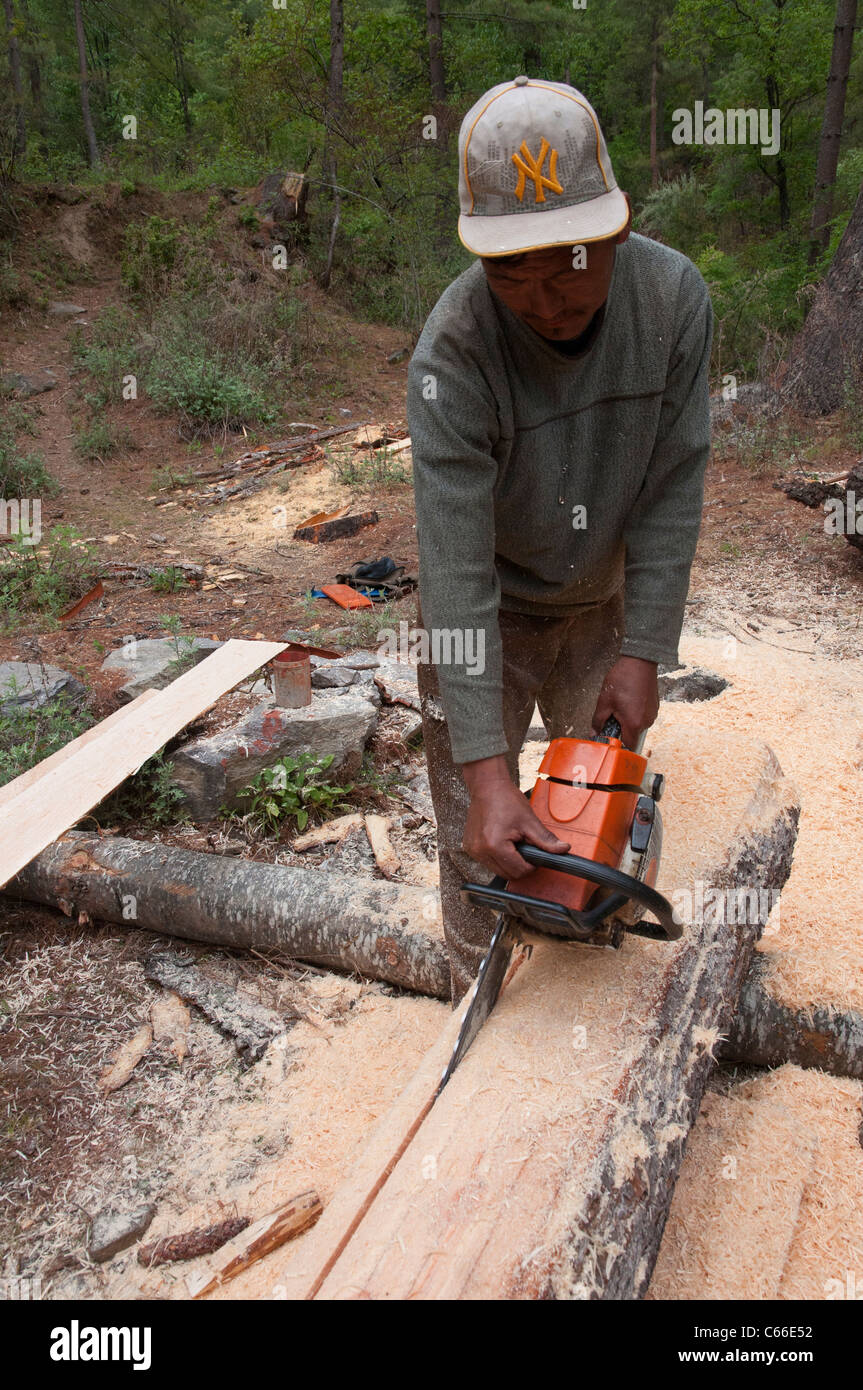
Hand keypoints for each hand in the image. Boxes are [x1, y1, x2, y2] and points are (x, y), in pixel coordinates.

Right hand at [461, 756, 568, 878]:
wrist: (487, 786)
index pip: (519, 871)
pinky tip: (501, 842)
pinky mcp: (469, 848)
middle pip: (508, 874)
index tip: (534, 852)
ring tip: (512, 842)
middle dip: (520, 864)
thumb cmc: (505, 799)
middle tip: (525, 846)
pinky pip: (488, 862)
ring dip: (508, 862)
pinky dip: (497, 856)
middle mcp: (480, 851)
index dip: (531, 865)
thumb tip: (563, 849)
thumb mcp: (529, 821)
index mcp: (495, 846)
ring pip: (497, 870)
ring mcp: (473, 850)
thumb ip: (546, 840)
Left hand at [591, 656, 658, 749]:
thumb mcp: (604, 701)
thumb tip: (594, 733)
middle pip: (632, 735)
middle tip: (611, 717)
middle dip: (621, 730)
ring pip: (638, 725)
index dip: (618, 745)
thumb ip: (598, 721)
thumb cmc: (622, 679)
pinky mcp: (655, 706)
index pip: (628, 746)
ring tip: (620, 705)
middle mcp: (646, 721)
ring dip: (628, 721)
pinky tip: (628, 700)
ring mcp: (652, 714)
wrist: (639, 661)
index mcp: (633, 723)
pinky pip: (643, 716)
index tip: (609, 740)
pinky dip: (635, 713)